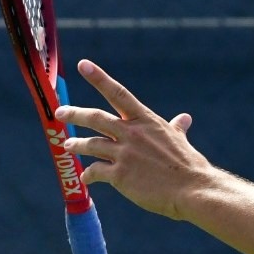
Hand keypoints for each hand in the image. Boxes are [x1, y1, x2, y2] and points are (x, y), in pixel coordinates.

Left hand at [56, 59, 209, 219]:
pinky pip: (96, 171)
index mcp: (146, 121)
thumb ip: (176, 128)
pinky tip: (86, 178)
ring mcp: (124, 154)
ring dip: (77, 144)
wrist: (192, 189)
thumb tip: (184, 118)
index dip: (99, 78)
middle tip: (60, 112)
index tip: (83, 64)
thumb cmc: (189, 166)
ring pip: (91, 144)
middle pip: (95, 117)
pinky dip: (88, 174)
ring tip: (68, 145)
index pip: (119, 93)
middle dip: (74, 114)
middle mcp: (132, 133)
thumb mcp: (181, 141)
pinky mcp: (120, 175)